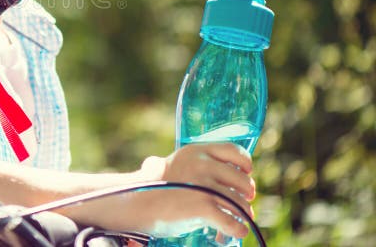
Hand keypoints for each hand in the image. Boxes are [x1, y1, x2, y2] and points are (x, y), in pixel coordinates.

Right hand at [136, 143, 255, 237]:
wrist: (136, 202)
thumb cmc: (154, 187)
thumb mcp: (174, 163)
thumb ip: (195, 163)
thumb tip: (217, 168)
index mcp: (196, 151)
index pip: (234, 151)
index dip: (245, 163)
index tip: (245, 173)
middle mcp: (202, 164)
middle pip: (242, 180)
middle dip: (246, 193)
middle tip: (243, 202)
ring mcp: (203, 185)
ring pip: (240, 203)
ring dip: (243, 214)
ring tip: (238, 220)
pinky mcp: (202, 207)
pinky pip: (233, 222)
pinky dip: (238, 229)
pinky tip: (236, 230)